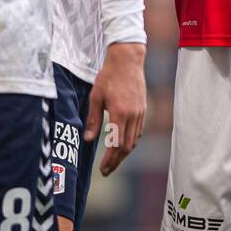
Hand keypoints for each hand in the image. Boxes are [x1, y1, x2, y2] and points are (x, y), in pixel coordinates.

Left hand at [84, 42, 146, 175]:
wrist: (127, 60)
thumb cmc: (109, 76)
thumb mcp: (95, 97)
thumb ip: (93, 119)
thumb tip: (87, 139)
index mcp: (120, 113)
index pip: (116, 144)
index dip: (110, 159)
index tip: (103, 169)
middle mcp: (133, 115)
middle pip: (127, 147)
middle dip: (116, 161)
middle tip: (106, 171)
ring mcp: (140, 113)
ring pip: (134, 140)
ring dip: (124, 153)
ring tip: (113, 161)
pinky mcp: (143, 109)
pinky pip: (138, 131)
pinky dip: (130, 142)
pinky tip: (123, 145)